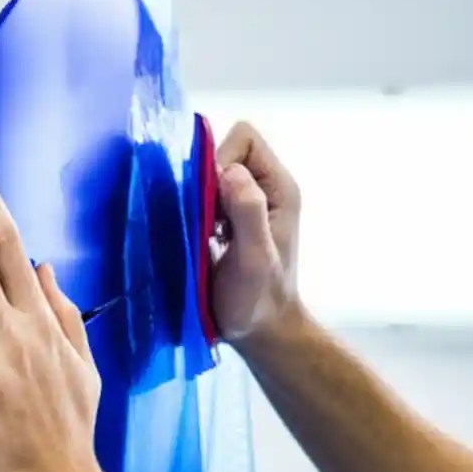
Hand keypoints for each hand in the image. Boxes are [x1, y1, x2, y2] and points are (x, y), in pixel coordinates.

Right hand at [213, 121, 304, 343]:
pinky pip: (202, 194)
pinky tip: (198, 238)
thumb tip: (228, 172)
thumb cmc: (258, 300)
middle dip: (205, 180)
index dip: (222, 159)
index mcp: (279, 188)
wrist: (259, 332)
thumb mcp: (255, 258)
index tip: (212, 201)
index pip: (245, 139)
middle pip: (225, 150)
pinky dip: (193, 210)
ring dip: (197, 197)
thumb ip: (248, 212)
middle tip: (206, 221)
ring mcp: (244, 203)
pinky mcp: (225, 218)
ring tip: (202, 232)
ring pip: (210, 173)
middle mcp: (263, 188)